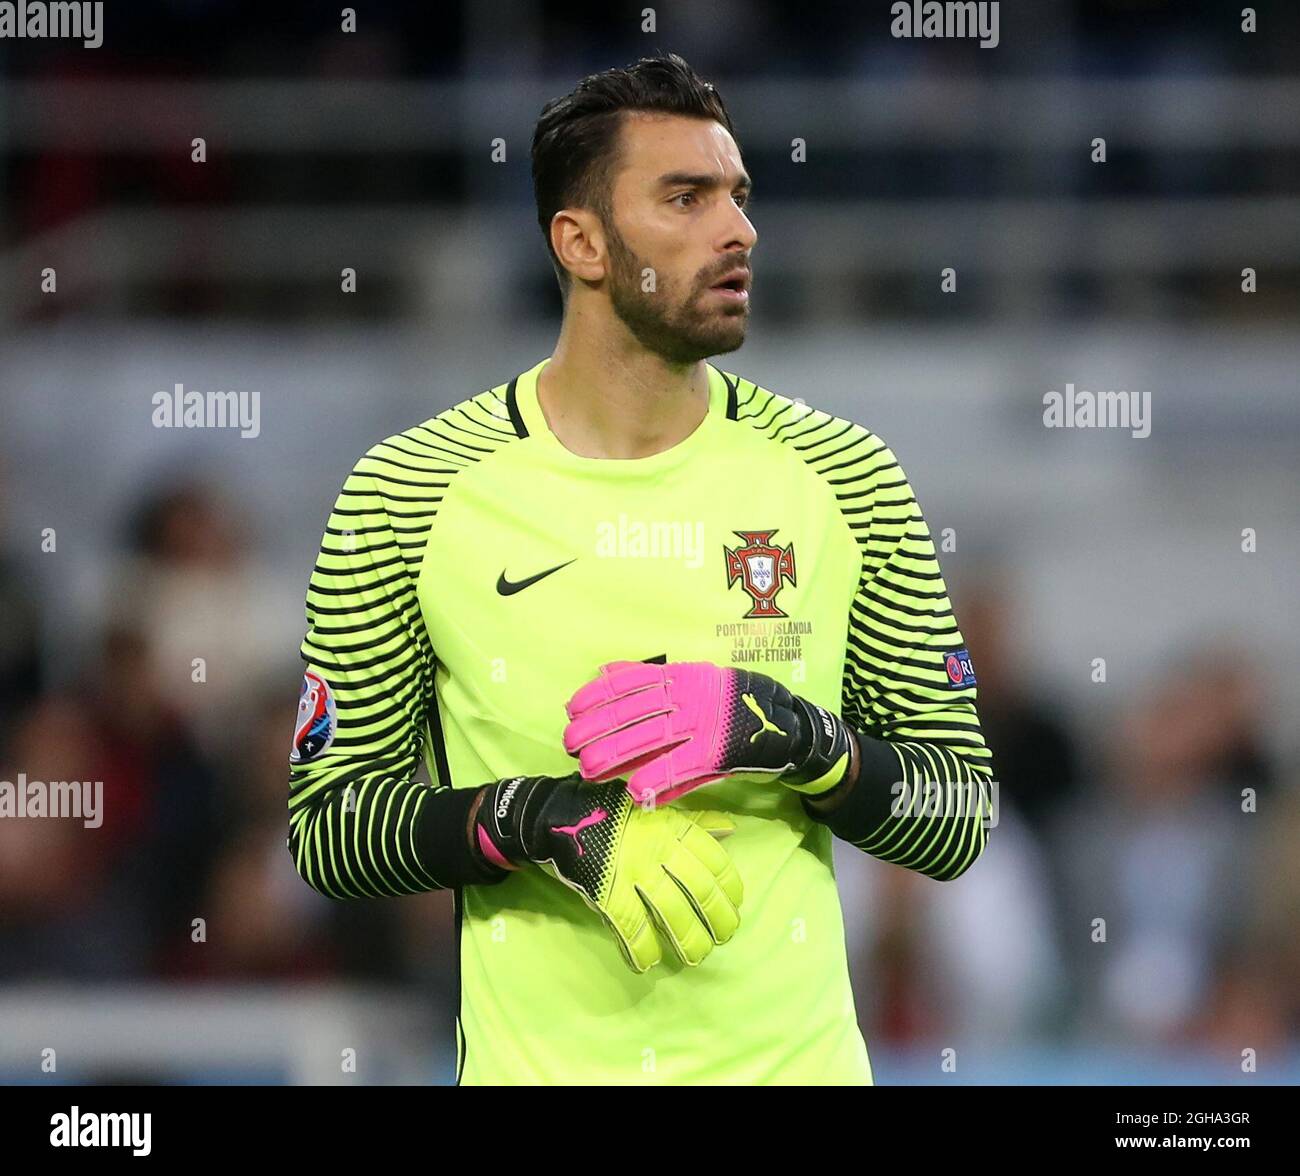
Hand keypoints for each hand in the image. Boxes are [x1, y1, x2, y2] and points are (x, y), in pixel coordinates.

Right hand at [471, 773, 742, 972]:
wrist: (562, 816)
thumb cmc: (615, 813)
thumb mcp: (658, 809)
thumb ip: (695, 821)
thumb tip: (731, 830)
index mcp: (674, 827)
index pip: (716, 861)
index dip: (731, 888)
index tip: (736, 904)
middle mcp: (659, 849)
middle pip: (700, 891)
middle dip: (718, 920)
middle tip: (724, 937)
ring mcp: (633, 872)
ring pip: (672, 913)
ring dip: (689, 940)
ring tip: (696, 956)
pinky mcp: (607, 893)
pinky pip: (632, 928)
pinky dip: (642, 950)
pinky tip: (648, 962)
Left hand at [562, 660, 853, 804]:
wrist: (785, 723)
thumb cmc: (729, 704)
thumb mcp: (691, 679)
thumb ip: (649, 679)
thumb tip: (603, 673)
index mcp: (680, 675)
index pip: (629, 683)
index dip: (596, 697)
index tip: (572, 710)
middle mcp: (688, 695)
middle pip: (632, 711)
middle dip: (596, 729)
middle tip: (568, 746)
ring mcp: (702, 724)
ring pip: (649, 738)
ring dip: (614, 755)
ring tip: (587, 770)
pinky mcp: (716, 753)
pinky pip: (679, 767)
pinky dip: (655, 778)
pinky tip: (633, 790)